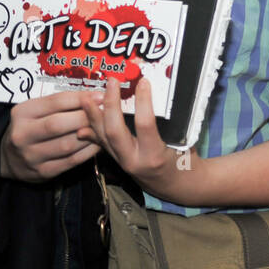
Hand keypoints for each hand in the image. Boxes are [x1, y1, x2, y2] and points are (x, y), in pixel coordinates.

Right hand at [0, 89, 101, 181]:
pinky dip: (89, 151)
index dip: (80, 99)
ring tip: (104, 128)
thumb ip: (61, 103)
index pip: (55, 102)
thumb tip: (94, 97)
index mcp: (22, 113)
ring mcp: (32, 156)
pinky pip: (72, 161)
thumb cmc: (30, 128)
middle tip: (104, 113)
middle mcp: (23, 135)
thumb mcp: (36, 110)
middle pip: (58, 124)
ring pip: (67, 144)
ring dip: (90, 135)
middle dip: (85, 117)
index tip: (100, 96)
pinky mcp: (43, 172)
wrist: (8, 158)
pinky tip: (98, 143)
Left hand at [78, 78, 184, 199]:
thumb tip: (159, 99)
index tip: (143, 82)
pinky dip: (92, 129)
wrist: (177, 187)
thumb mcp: (183, 143)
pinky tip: (83, 118)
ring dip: (94, 115)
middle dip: (110, 104)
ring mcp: (123, 163)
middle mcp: (134, 161)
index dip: (143, 101)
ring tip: (88, 96)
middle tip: (112, 82)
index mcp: (155, 155)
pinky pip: (102, 144)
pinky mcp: (117, 162)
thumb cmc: (185, 162)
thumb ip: (173, 122)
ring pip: (103, 137)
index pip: (145, 124)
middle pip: (114, 130)